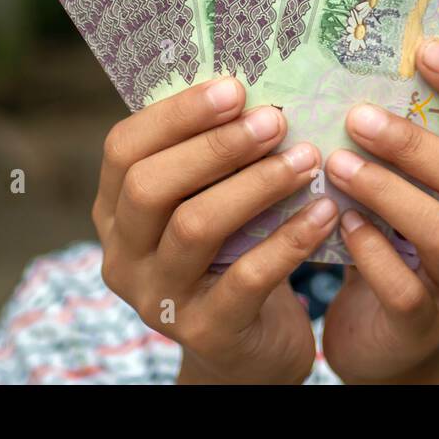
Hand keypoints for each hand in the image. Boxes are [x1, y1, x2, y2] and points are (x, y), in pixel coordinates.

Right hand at [91, 77, 338, 383]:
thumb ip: (213, 159)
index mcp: (114, 213)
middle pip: (150, 186)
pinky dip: (290, 239)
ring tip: (306, 158)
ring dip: (256, 184)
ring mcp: (160, 299)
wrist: (249, 352)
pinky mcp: (208, 332)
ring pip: (196, 227)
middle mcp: (123, 257)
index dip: (175, 114)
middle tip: (274, 119)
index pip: (123, 150)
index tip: (234, 88)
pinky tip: (324, 211)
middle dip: (215, 146)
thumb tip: (257, 87)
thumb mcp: (207, 204)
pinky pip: (248, 277)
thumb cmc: (232, 255)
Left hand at [320, 39, 438, 382]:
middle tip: (357, 117)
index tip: (427, 50)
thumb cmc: (391, 245)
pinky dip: (372, 253)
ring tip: (336, 165)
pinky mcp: (422, 327)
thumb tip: (353, 64)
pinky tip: (341, 224)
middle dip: (418, 146)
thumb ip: (401, 146)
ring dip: (387, 192)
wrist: (383, 343)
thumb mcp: (409, 192)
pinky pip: (406, 290)